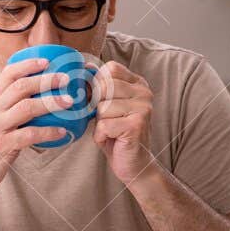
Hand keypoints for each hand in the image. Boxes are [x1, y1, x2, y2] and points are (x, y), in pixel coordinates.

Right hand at [0, 57, 72, 201]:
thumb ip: (10, 107)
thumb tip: (39, 98)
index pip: (8, 74)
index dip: (28, 64)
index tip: (47, 61)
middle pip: (21, 87)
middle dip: (45, 80)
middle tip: (65, 79)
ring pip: (26, 107)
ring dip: (50, 102)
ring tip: (69, 102)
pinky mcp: (1, 146)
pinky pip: (29, 134)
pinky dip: (48, 132)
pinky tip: (62, 132)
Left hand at [92, 60, 155, 186]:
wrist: (134, 164)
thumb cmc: (116, 134)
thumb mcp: (107, 106)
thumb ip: (100, 87)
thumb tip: (85, 66)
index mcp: (138, 84)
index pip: (110, 69)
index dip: (98, 84)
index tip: (100, 101)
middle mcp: (144, 93)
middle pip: (104, 86)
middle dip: (97, 107)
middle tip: (107, 120)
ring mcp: (143, 108)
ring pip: (102, 107)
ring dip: (100, 123)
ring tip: (111, 131)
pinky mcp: (137, 124)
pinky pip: (104, 125)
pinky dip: (101, 136)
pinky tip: (112, 139)